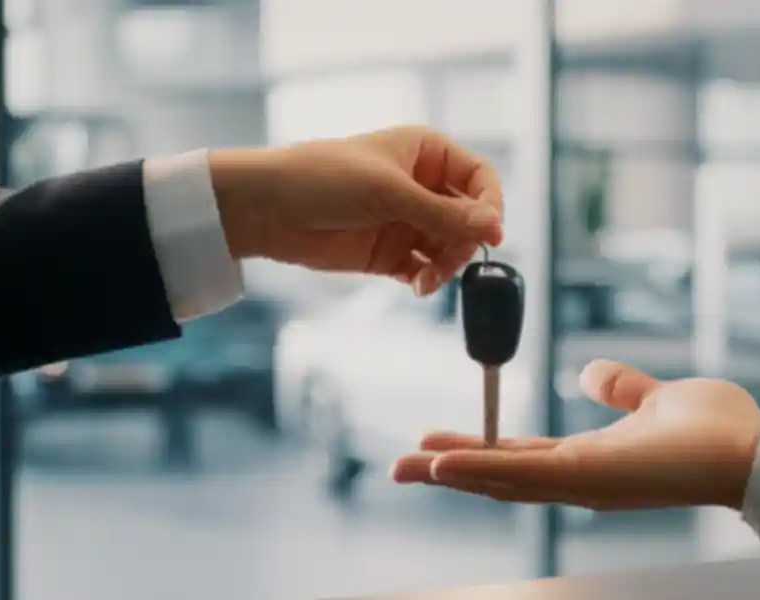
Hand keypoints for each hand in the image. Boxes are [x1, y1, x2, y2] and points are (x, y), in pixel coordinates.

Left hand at [209, 125, 502, 295]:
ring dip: (446, 266)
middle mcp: (421, 185)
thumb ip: (443, 213)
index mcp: (426, 152)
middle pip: (469, 217)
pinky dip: (427, 279)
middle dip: (464, 242)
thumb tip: (494, 227)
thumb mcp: (388, 192)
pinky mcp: (388, 252)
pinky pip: (424, 268)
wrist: (265, 209)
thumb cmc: (322, 179)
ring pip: (449, 247)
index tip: (491, 234)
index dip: (490, 204)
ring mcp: (405, 219)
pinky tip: (417, 286)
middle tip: (448, 261)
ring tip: (427, 280)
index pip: (480, 176)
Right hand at [391, 360, 759, 509]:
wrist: (754, 450)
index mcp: (589, 458)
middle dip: (448, 472)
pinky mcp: (589, 478)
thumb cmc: (718, 430)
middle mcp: (578, 478)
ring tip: (407, 467)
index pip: (520, 458)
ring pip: (502, 479)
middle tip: (399, 467)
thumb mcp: (657, 397)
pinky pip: (525, 474)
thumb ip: (622, 387)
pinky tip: (445, 466)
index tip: (436, 447)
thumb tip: (591, 373)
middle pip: (499, 476)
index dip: (476, 453)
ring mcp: (581, 482)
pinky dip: (482, 470)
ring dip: (452, 474)